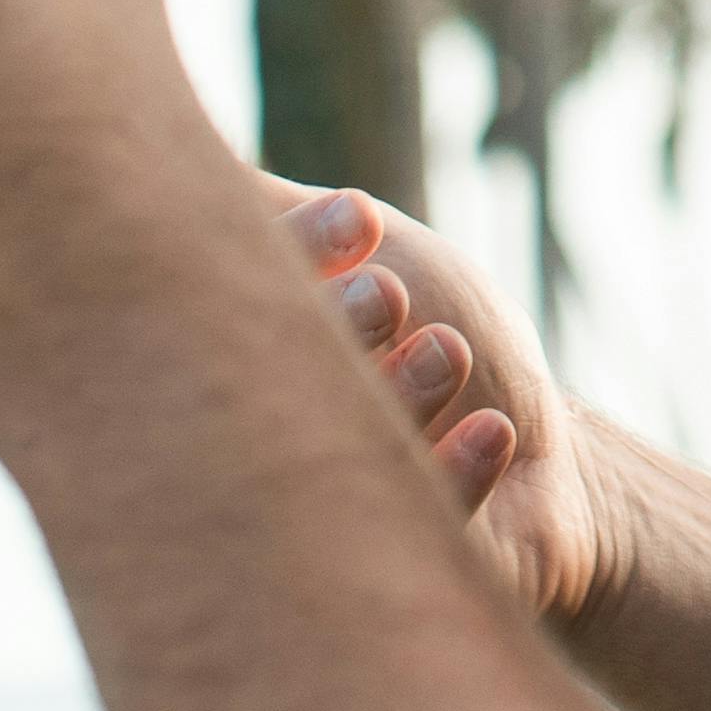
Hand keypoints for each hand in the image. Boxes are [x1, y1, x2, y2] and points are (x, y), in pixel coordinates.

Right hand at [279, 182, 628, 632]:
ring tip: (446, 349)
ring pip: (344, 469)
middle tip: (385, 291)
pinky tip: (493, 429)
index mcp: (241, 369)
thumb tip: (162, 124)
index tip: (364, 216)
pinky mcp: (404, 585)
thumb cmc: (444, 335)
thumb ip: (267, 208)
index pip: (234, 312)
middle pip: (275, 395)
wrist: (548, 471)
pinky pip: (419, 538)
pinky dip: (456, 477)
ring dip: (397, 398)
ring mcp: (331, 528)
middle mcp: (267, 459)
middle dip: (332, 333)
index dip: (297, 261)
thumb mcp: (363, 250)